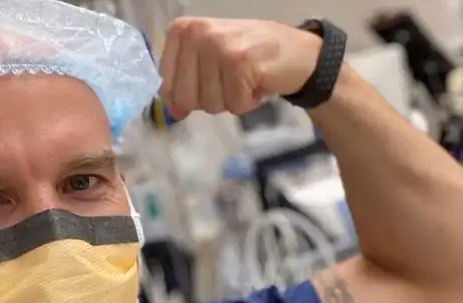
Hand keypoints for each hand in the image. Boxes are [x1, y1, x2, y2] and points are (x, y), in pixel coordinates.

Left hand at [158, 17, 321, 119]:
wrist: (296, 52)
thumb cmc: (250, 58)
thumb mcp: (210, 65)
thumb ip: (186, 84)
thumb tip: (173, 112)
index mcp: (184, 31)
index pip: (167, 85)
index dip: (188, 95)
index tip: (208, 82)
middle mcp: (198, 33)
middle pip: (186, 98)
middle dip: (211, 100)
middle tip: (231, 81)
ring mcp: (218, 47)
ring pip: (210, 105)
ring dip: (232, 101)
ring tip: (245, 79)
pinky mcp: (239, 63)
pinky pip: (234, 105)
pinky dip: (248, 102)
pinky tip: (257, 82)